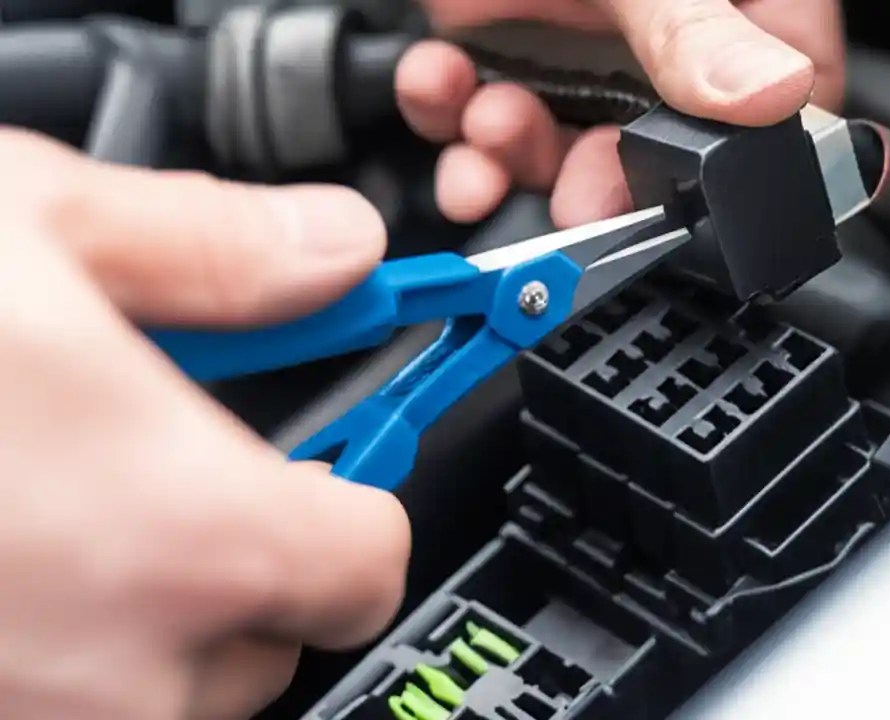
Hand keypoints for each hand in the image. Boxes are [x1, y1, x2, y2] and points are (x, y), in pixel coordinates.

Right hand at [0, 129, 409, 719]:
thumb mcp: (29, 229)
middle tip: (170, 473)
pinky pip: (69, 705)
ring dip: (149, 614)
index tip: (338, 463)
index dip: (360, 497)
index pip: (374, 563)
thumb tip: (329, 249)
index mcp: (187, 538)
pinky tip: (14, 557)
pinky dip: (60, 645)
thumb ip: (214, 249)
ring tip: (69, 512)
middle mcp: (122, 672)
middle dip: (251, 558)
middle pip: (277, 636)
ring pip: (168, 691)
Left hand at [399, 0, 845, 225]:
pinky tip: (441, 85)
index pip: (784, 108)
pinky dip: (449, 112)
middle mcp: (664, 29)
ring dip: (513, 155)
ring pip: (558, 142)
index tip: (685, 200)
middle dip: (599, 181)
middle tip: (571, 197)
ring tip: (489, 127)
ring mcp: (577, 33)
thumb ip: (696, 28)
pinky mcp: (498, 32)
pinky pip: (478, 107)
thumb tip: (778, 95)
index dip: (740, 172)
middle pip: (655, 150)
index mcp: (740, 0)